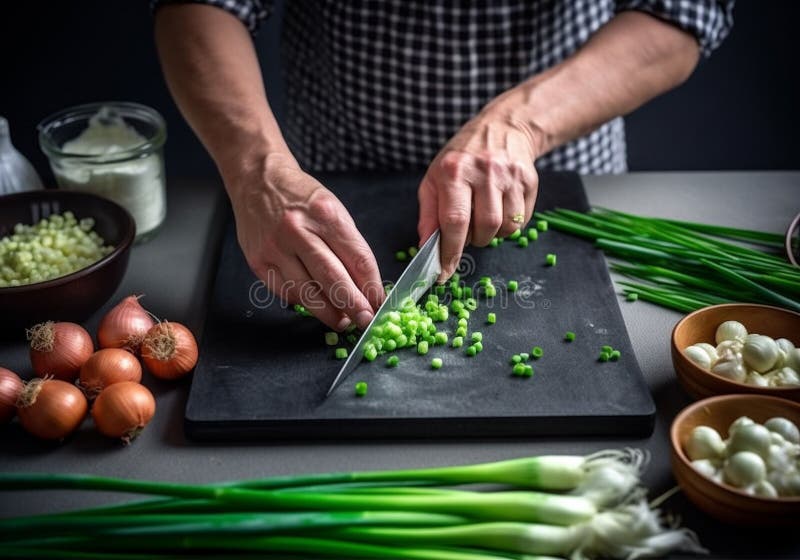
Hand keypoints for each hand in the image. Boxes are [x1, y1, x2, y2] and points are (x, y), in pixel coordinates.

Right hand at [228, 155, 384, 330]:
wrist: (257, 181)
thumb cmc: (301, 197)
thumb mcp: (333, 209)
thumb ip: (348, 245)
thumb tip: (365, 285)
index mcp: (325, 214)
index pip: (357, 258)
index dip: (372, 286)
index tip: (380, 302)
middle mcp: (298, 231)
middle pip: (334, 279)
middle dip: (354, 305)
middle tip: (366, 320)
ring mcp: (275, 248)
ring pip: (308, 292)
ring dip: (329, 312)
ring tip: (343, 320)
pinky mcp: (258, 262)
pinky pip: (286, 292)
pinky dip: (305, 302)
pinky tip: (317, 305)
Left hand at [417, 106, 539, 279]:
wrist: (501, 129)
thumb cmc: (461, 159)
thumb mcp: (434, 180)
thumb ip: (429, 215)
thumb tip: (426, 248)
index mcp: (454, 171)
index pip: (454, 221)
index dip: (450, 252)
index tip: (444, 273)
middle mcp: (484, 172)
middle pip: (484, 227)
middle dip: (473, 241)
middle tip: (467, 231)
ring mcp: (510, 176)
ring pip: (505, 227)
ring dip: (492, 235)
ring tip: (482, 219)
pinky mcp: (529, 181)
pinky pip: (521, 220)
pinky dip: (508, 226)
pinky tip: (500, 210)